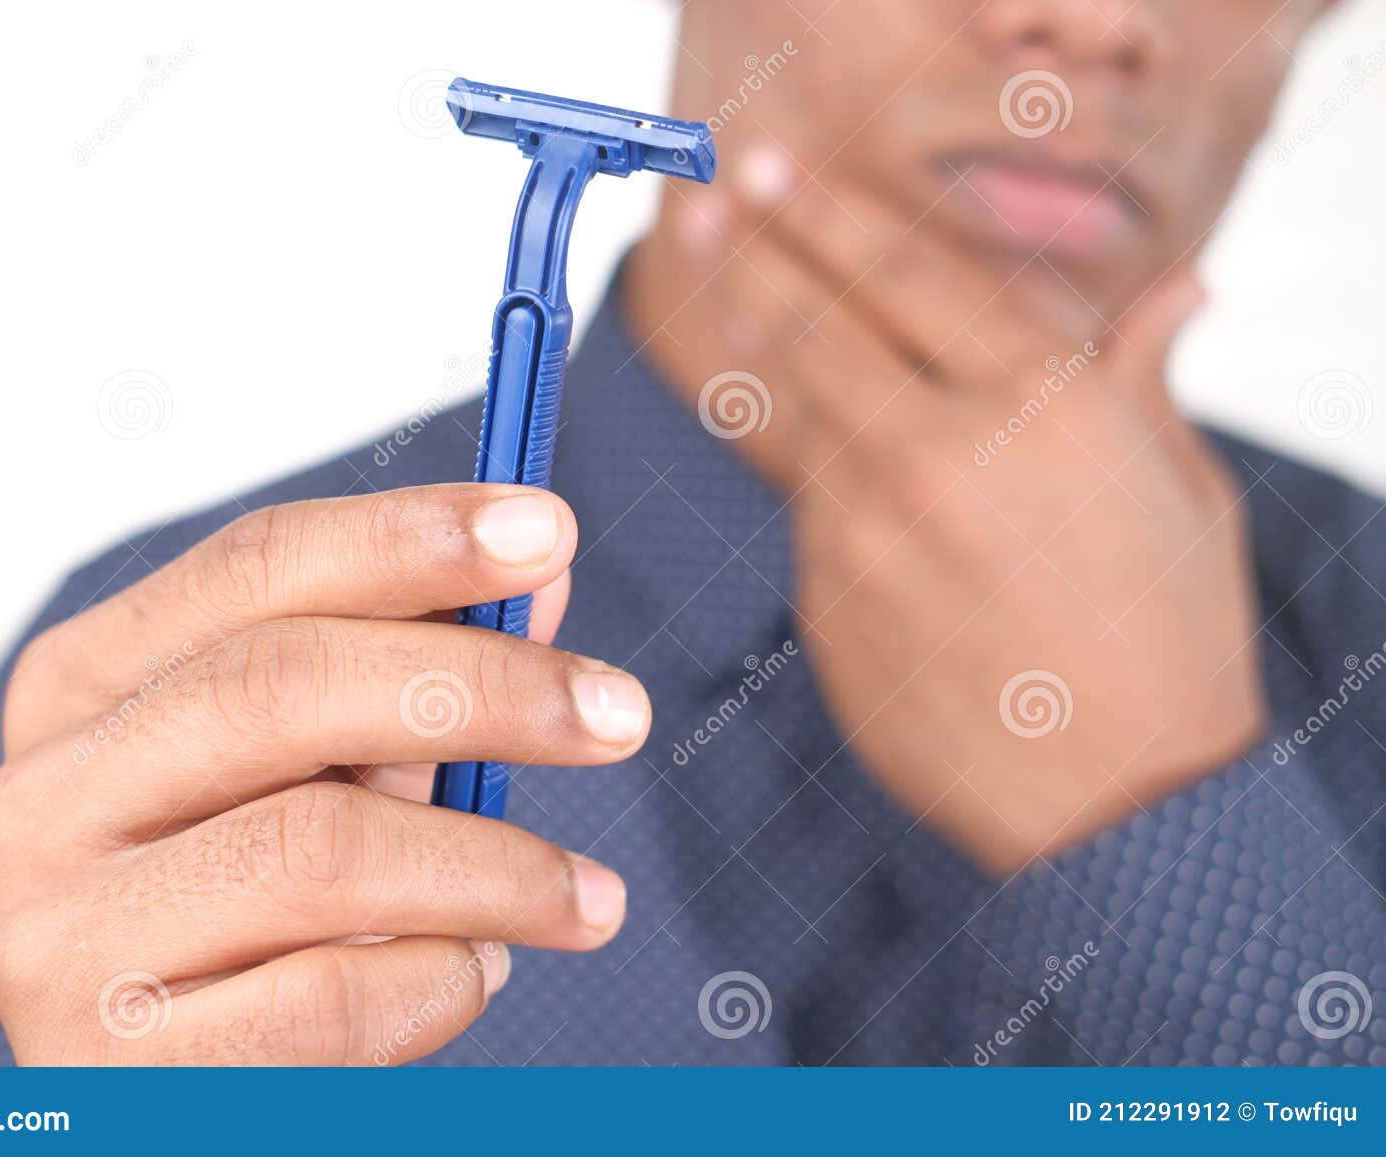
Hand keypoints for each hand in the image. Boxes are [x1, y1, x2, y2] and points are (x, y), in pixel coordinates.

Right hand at [0, 484, 648, 1063]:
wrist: (159, 1097)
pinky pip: (326, 999)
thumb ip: (409, 677)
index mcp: (83, 687)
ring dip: (497, 864)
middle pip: (281, 685)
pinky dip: (439, 979)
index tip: (548, 530)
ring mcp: (59, 941)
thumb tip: (543, 580)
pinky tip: (477, 971)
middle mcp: (42, 800)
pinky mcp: (115, 1074)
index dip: (410, 538)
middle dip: (480, 685)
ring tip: (589, 897)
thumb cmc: (246, 909)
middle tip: (618, 713)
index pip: (254, 567)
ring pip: (319, 848)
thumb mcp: (320, 771)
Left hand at [691, 161, 1266, 873]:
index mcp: (1040, 402)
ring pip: (793, 416)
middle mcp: (939, 449)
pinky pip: (808, 512)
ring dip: (757, 353)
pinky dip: (811, 476)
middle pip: (817, 322)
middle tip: (700, 204)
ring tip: (719, 295)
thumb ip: (1143, 382)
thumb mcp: (1181, 494)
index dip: (828, 212)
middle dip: (752, 251)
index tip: (771, 173)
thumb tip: (1174, 294)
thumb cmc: (1168, 645)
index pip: (907, 272)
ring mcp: (867, 528)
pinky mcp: (826, 598)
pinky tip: (827, 468)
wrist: (1118, 806)